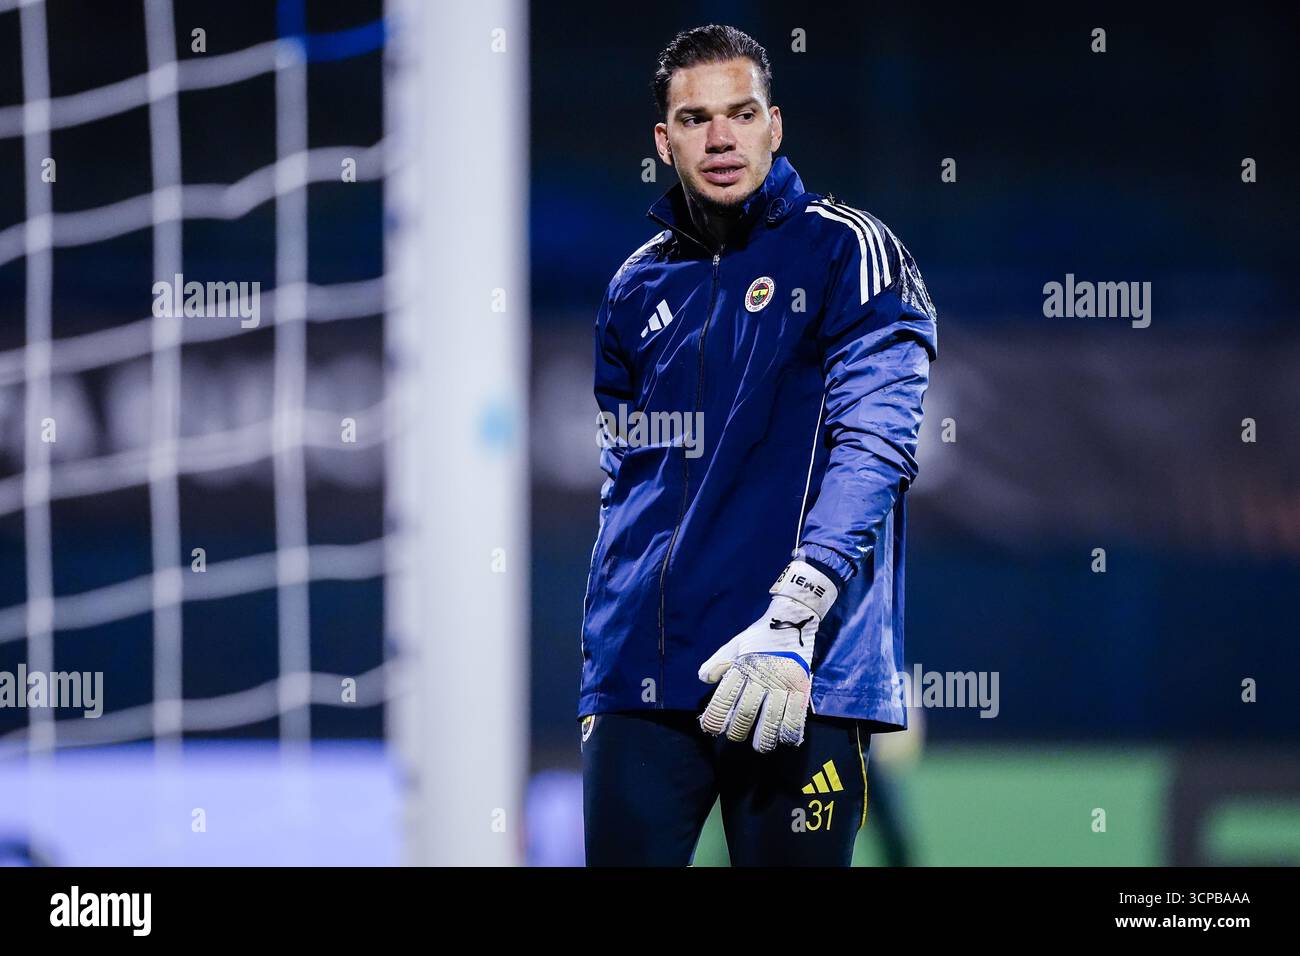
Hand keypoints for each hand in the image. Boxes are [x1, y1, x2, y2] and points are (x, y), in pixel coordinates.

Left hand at [697, 560, 837, 751]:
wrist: (792, 619)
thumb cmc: (760, 635)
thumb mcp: (735, 644)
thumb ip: (719, 662)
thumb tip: (703, 679)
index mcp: (742, 666)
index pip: (725, 696)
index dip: (716, 716)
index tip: (712, 728)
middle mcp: (761, 676)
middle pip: (746, 711)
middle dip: (738, 729)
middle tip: (735, 736)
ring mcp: (782, 682)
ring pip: (771, 717)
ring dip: (764, 736)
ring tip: (760, 746)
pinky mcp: (801, 686)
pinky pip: (796, 713)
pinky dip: (790, 730)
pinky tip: (785, 740)